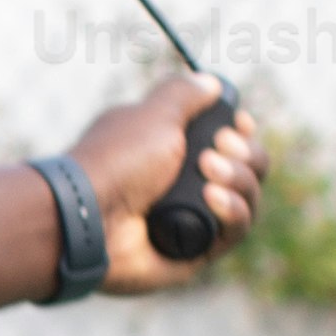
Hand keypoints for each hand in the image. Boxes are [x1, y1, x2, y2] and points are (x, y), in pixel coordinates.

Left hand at [71, 73, 259, 294]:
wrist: (89, 215)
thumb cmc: (117, 160)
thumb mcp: (153, 115)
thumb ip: (184, 95)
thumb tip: (212, 84)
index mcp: (172, 151)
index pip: (227, 143)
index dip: (241, 134)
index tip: (240, 124)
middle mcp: (184, 186)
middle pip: (247, 170)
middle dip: (244, 155)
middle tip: (219, 149)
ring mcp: (192, 219)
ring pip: (247, 199)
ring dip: (239, 180)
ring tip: (209, 173)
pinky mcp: (196, 251)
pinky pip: (234, 232)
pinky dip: (233, 212)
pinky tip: (213, 198)